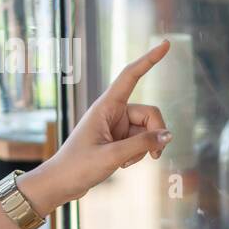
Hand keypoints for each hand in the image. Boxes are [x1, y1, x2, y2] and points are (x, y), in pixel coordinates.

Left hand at [19, 40, 172, 213]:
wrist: (60, 184)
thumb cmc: (78, 167)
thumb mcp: (112, 157)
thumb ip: (142, 145)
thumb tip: (168, 135)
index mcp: (105, 106)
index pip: (131, 76)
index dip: (149, 60)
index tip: (166, 44)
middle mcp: (112, 112)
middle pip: (149, 113)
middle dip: (156, 133)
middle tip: (155, 156)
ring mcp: (116, 126)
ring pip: (147, 130)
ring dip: (145, 148)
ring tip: (128, 163)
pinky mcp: (118, 140)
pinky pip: (140, 141)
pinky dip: (139, 154)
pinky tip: (124, 165)